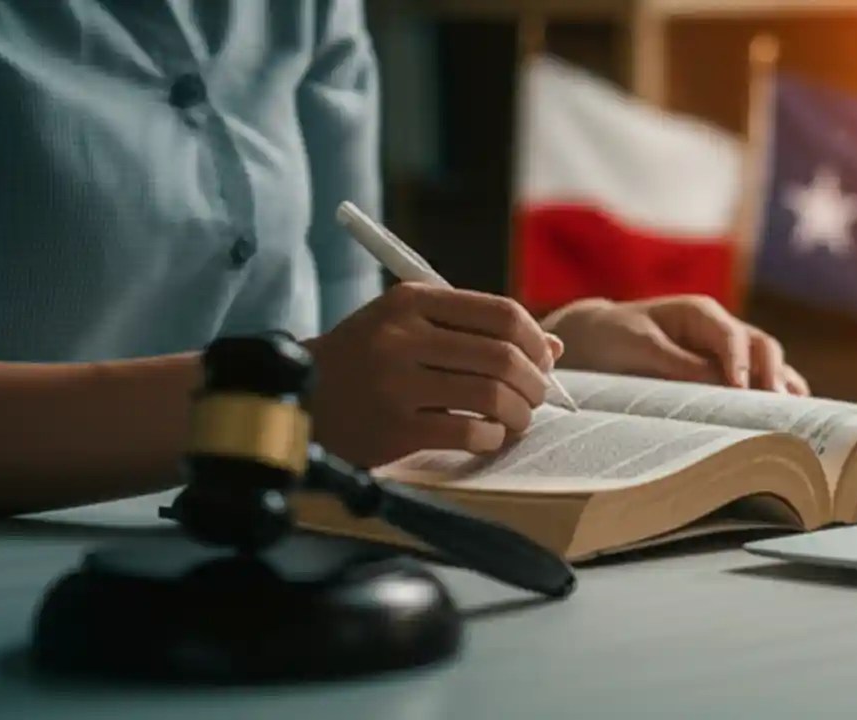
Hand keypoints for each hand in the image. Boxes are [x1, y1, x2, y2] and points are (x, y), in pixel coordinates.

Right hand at [305, 283, 564, 466]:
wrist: (303, 400)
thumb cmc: (368, 359)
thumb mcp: (411, 326)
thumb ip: (477, 330)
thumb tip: (553, 348)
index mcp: (413, 301)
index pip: (500, 313)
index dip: (535, 339)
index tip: (541, 360)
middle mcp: (403, 336)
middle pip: (502, 356)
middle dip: (533, 382)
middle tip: (534, 397)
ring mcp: (396, 382)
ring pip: (491, 395)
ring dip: (518, 413)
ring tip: (516, 420)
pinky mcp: (394, 427)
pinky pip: (468, 432)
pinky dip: (491, 437)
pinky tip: (487, 437)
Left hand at [541, 296, 808, 394]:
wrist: (593, 339)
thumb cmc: (613, 337)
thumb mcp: (639, 346)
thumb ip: (676, 362)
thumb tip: (719, 383)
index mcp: (700, 314)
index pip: (732, 336)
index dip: (741, 363)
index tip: (742, 390)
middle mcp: (720, 330)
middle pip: (762, 347)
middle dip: (772, 375)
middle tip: (779, 407)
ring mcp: (725, 351)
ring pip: (768, 364)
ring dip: (782, 386)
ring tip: (796, 414)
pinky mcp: (722, 373)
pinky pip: (757, 381)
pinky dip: (775, 394)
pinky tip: (791, 413)